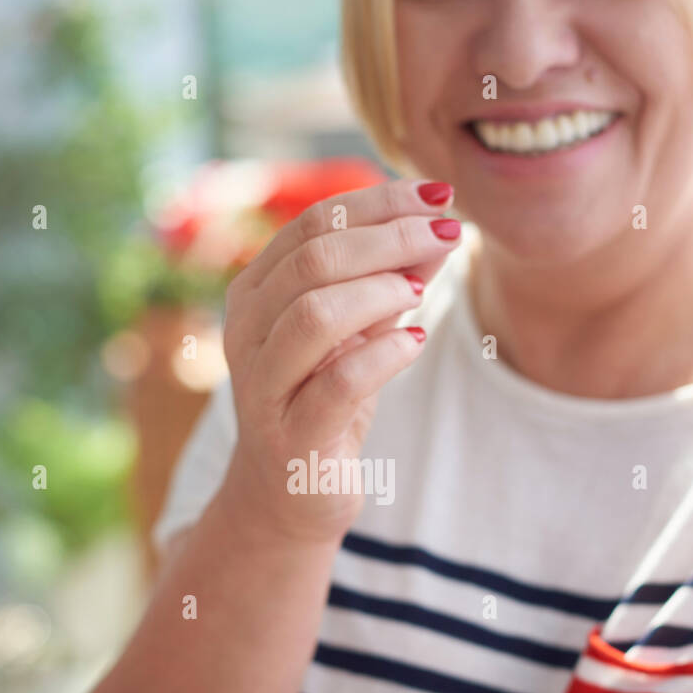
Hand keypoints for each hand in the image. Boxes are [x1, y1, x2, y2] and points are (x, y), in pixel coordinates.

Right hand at [220, 177, 460, 542]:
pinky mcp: (292, 437)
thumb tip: (440, 222)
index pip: (314, 223)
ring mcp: (262, 386)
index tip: (440, 196)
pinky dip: (385, 353)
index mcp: (256, 292)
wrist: (289, 496)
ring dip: (381, 291)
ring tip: (420, 292)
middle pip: (314, 259)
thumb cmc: (322, 402)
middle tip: (446, 234)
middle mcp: (246, 332)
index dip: (381, 202)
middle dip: (391, 238)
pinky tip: (414, 341)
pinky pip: (338, 382)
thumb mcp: (359, 331)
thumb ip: (391, 278)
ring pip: (315, 315)